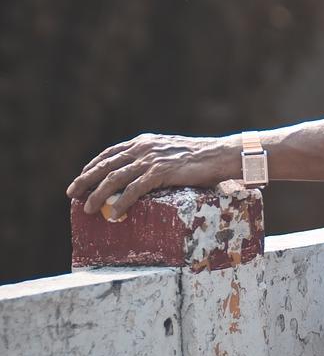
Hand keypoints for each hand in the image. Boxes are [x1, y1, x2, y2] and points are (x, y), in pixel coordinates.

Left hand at [66, 132, 241, 218]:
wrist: (219, 155)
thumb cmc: (198, 158)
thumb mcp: (169, 152)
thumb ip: (152, 160)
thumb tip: (137, 178)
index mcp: (145, 141)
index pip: (110, 153)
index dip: (92, 166)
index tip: (80, 179)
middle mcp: (144, 147)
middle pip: (106, 164)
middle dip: (86, 180)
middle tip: (72, 194)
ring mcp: (152, 159)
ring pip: (115, 178)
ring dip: (98, 194)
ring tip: (88, 208)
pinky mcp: (161, 172)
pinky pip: (134, 189)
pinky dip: (121, 202)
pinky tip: (114, 214)